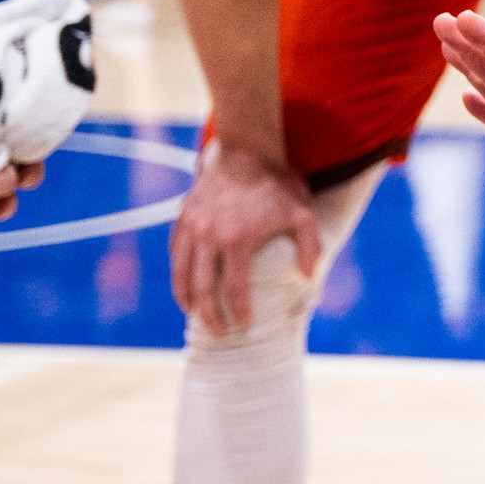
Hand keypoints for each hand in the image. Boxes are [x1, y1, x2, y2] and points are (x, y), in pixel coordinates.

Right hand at [169, 140, 320, 335]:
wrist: (245, 150)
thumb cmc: (277, 183)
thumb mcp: (302, 212)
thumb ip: (310, 246)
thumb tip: (308, 277)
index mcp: (237, 240)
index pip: (233, 289)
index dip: (239, 312)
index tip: (245, 326)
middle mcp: (208, 237)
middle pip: (201, 290)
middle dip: (209, 316)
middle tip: (219, 333)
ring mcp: (192, 228)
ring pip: (181, 274)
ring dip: (186, 300)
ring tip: (196, 316)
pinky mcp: (182, 218)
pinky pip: (175, 254)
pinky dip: (177, 274)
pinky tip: (185, 285)